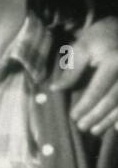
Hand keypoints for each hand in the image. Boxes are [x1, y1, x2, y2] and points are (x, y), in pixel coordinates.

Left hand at [55, 17, 117, 131]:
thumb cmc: (100, 38)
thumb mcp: (82, 47)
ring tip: (95, 130)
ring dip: (110, 119)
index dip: (85, 106)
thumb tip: (55, 88)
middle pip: (113, 100)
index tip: (73, 117)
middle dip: (97, 116)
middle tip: (82, 127)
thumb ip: (71, 70)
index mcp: (114, 61)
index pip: (98, 90)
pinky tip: (116, 128)